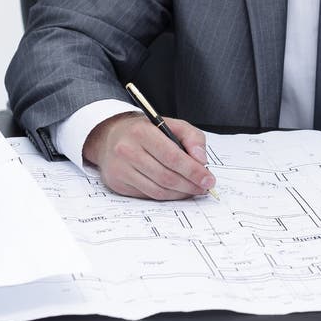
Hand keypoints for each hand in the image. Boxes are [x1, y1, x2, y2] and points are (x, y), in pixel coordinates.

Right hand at [83, 111, 215, 199]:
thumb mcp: (172, 124)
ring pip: (157, 190)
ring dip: (180, 194)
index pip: (172, 156)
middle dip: (190, 185)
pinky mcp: (117, 183)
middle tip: (204, 187)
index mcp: (142, 132)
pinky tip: (177, 191)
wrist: (112, 136)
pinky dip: (166, 196)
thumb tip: (201, 160)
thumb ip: (192, 138)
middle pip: (165, 176)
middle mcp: (127, 150)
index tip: (208, 179)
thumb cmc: (147, 130)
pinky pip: (147, 195)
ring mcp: (120, 169)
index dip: (193, 171)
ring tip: (193, 190)